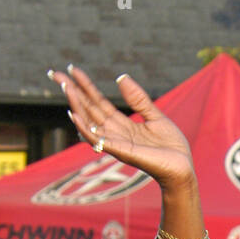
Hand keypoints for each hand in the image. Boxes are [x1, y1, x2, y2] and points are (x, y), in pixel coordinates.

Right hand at [49, 64, 195, 191]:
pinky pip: (99, 140)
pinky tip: (75, 116)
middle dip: (73, 93)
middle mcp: (115, 134)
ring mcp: (117, 144)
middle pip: (89, 110)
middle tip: (56, 74)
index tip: (72, 70)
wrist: (183, 168)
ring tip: (66, 89)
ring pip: (90, 123)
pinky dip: (86, 129)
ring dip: (76, 106)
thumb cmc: (171, 147)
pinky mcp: (123, 152)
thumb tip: (120, 77)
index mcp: (123, 125)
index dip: (86, 86)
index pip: (99, 103)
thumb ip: (138, 99)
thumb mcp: (155, 116)